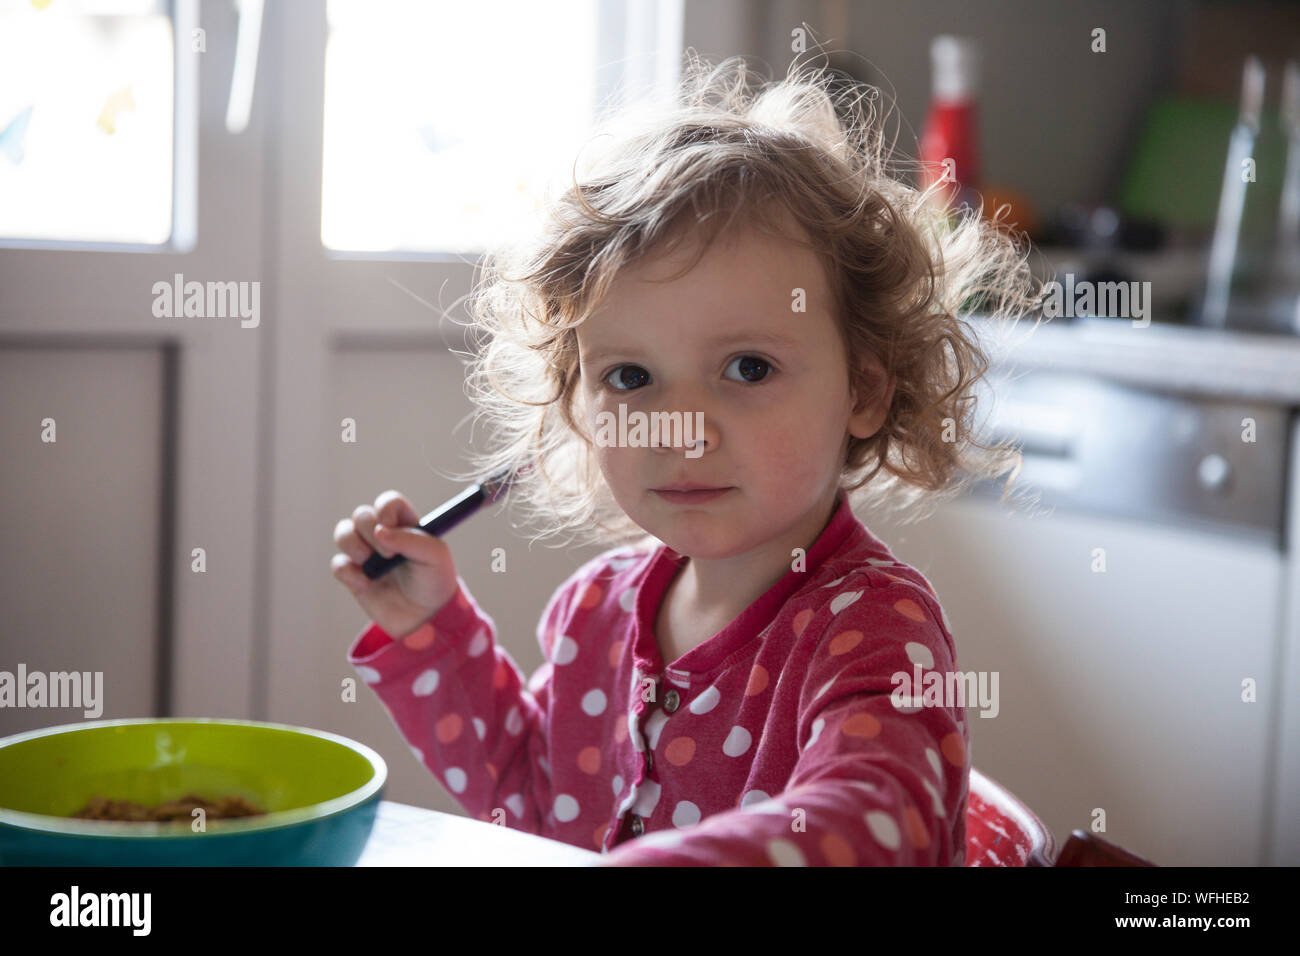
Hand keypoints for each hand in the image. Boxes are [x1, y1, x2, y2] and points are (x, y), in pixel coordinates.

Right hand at [331, 490, 458, 638]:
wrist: (426, 618)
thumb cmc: (435, 581)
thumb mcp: (435, 557)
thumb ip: (412, 539)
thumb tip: (381, 531)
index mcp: (406, 524)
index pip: (388, 502)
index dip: (385, 509)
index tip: (390, 526)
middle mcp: (383, 535)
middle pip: (361, 515)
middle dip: (370, 531)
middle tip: (388, 555)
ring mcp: (366, 554)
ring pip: (343, 533)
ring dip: (354, 546)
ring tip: (373, 566)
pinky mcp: (354, 576)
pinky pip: (338, 564)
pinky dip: (349, 572)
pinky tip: (366, 584)